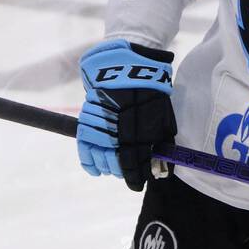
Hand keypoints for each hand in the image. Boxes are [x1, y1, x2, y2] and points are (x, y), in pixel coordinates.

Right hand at [77, 39, 176, 191]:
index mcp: (142, 129)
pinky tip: (94, 169)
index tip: (138, 184)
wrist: (125, 64)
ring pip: (102, 156)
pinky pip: (85, 146)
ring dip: (107, 167)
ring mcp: (103, 125)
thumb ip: (162, 140)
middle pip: (118, 162)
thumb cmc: (149, 90)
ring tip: (112, 170)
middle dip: (123, 171)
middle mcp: (120, 130)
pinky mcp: (88, 119)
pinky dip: (89, 161)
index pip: (137, 163)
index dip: (136, 177)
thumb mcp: (163, 114)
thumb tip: (163, 165)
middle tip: (126, 173)